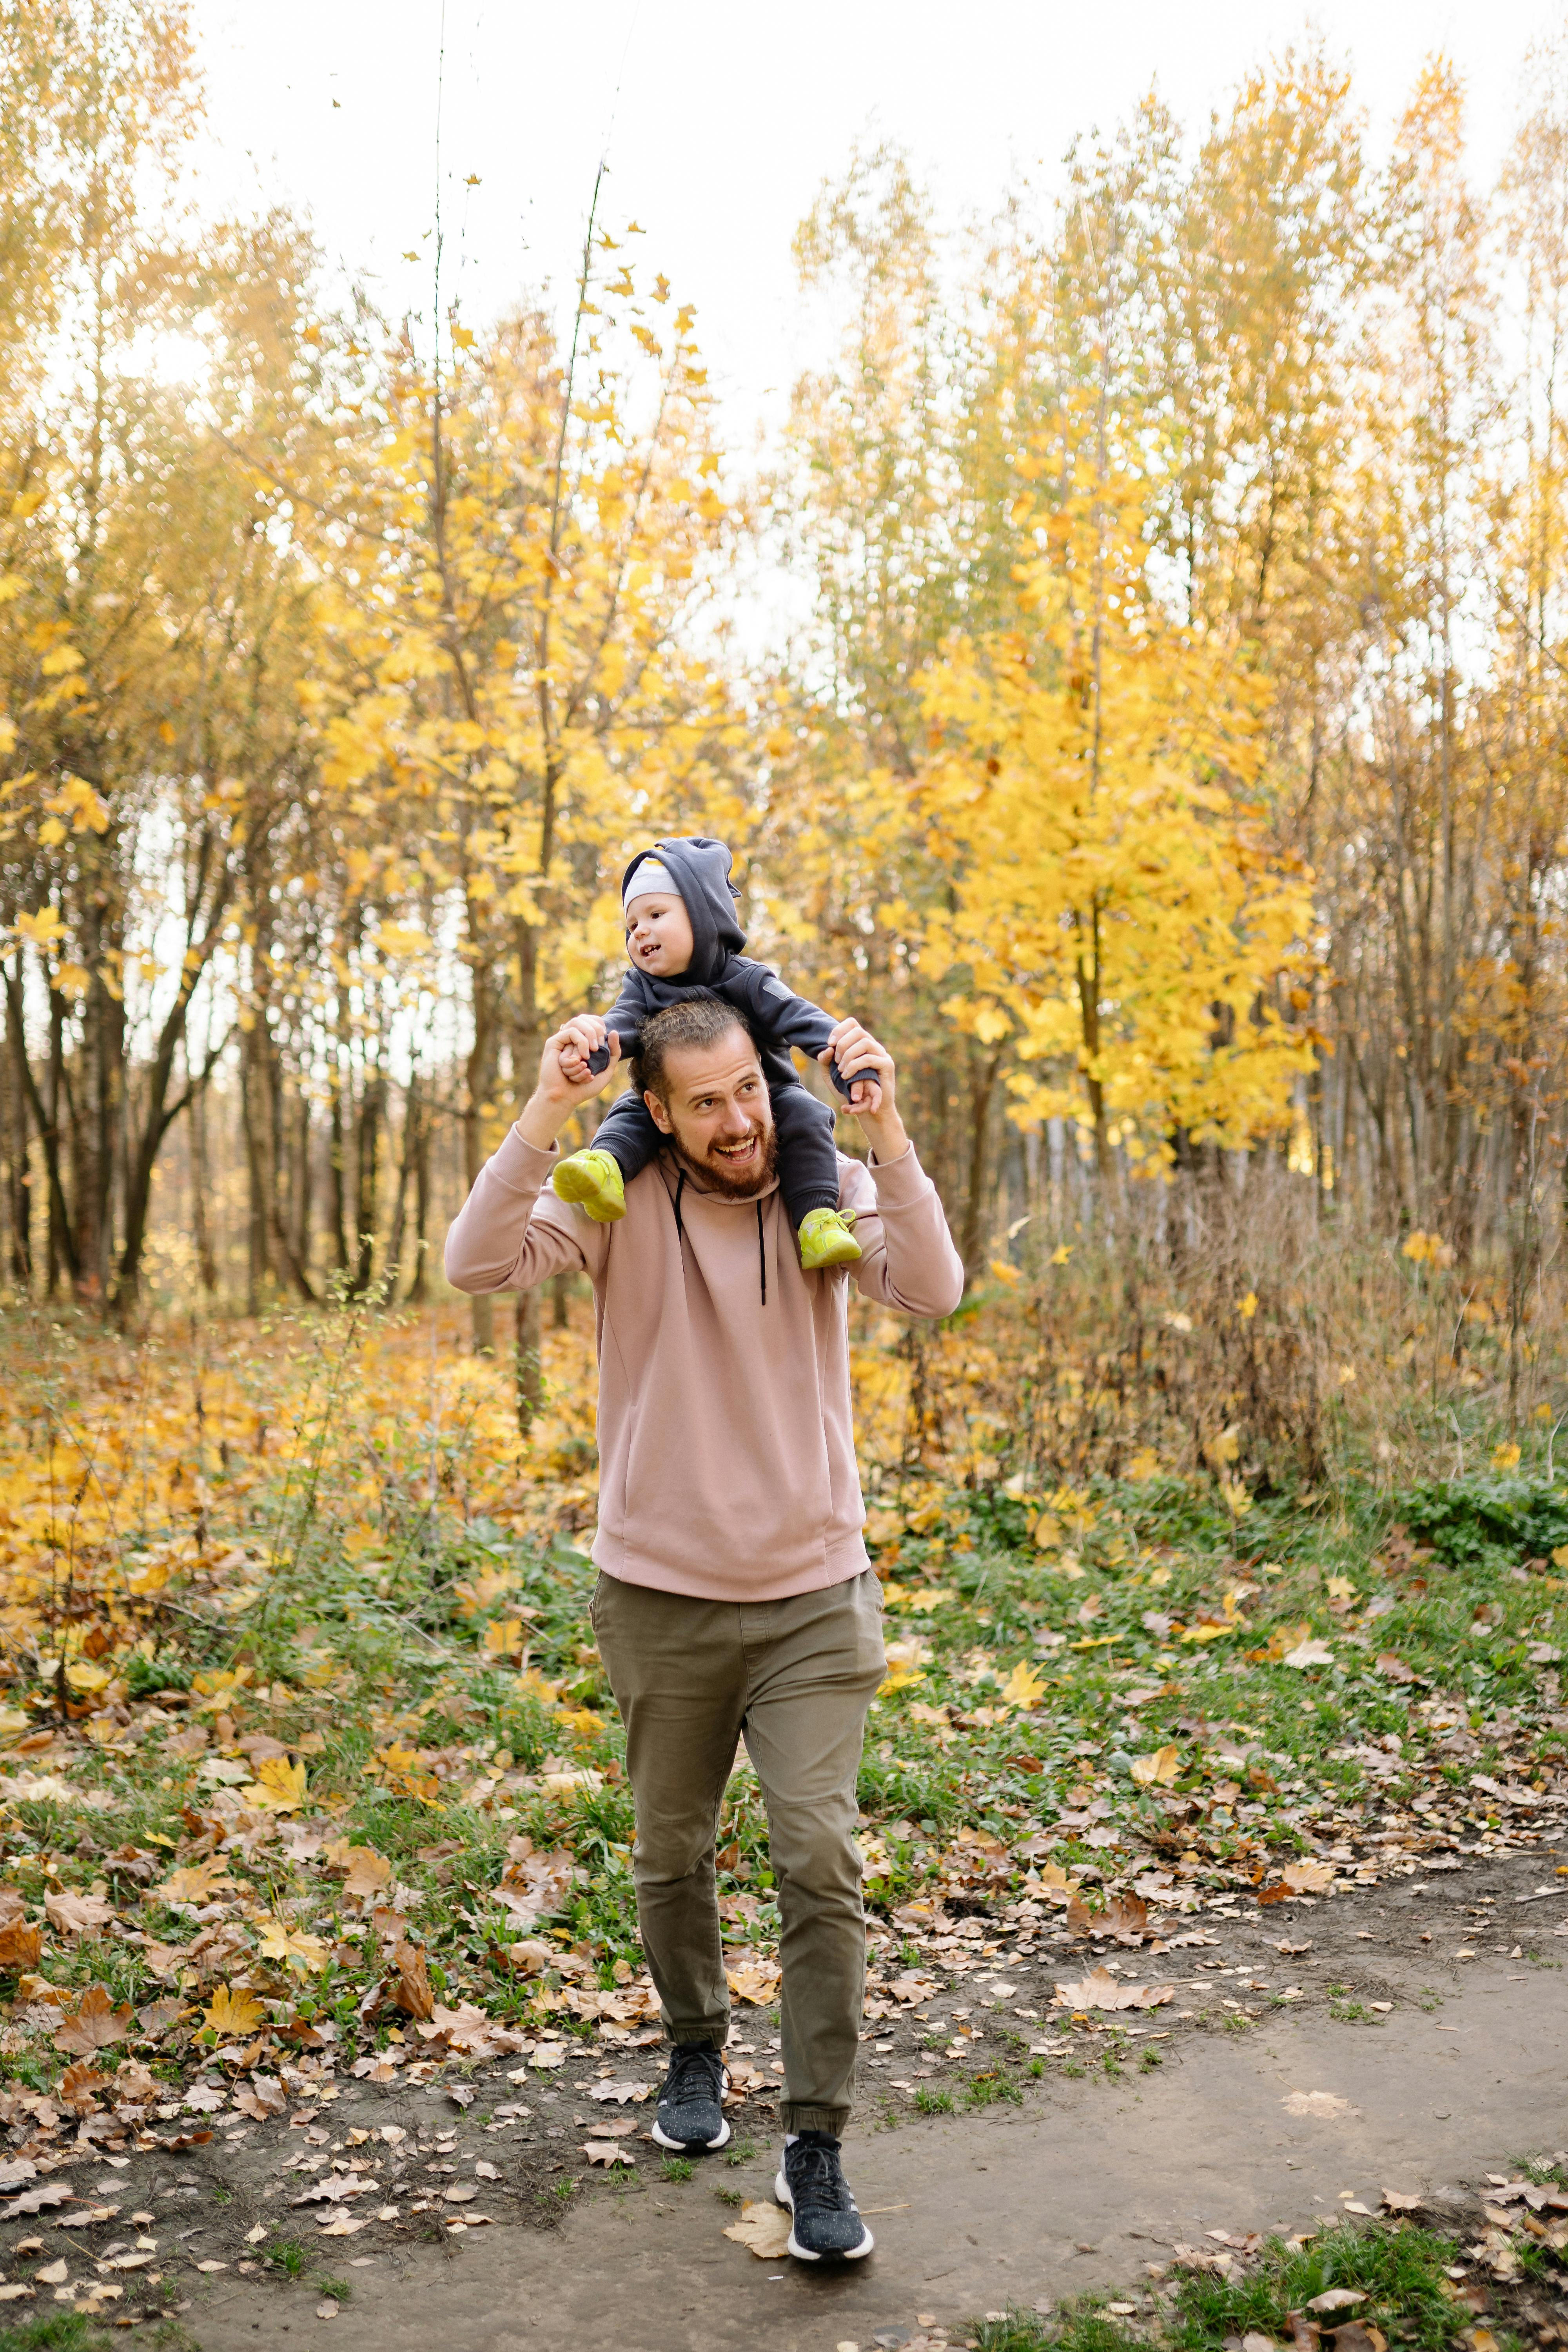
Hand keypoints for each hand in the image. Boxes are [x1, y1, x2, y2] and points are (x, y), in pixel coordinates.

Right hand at [517, 1017, 619, 1149]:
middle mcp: (572, 1039)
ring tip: (588, 1058)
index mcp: (583, 1043)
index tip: (603, 1045)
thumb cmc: (583, 1087)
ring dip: (587, 1040)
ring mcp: (562, 1039)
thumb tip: (614, 1031)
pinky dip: (579, 1045)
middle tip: (597, 1050)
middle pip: (586, 1018)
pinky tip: (580, 1061)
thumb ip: (613, 1052)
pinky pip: (571, 1032)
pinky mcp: (553, 1042)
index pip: (593, 1021)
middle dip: (596, 1032)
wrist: (566, 1097)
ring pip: (578, 1023)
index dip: (601, 1027)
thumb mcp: (606, 1070)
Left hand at [820, 1019, 906, 1158]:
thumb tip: (828, 1048)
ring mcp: (881, 1054)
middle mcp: (873, 1046)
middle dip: (842, 1045)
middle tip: (836, 1062)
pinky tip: (847, 1076)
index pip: (852, 1024)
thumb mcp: (832, 1076)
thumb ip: (826, 1062)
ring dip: (849, 1055)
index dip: (839, 1029)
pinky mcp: (887, 1065)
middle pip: (858, 1031)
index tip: (829, 1044)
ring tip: (842, 1071)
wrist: (869, 1112)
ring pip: (865, 1042)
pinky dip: (855, 1066)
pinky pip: (870, 1058)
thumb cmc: (850, 1093)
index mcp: (860, 1045)